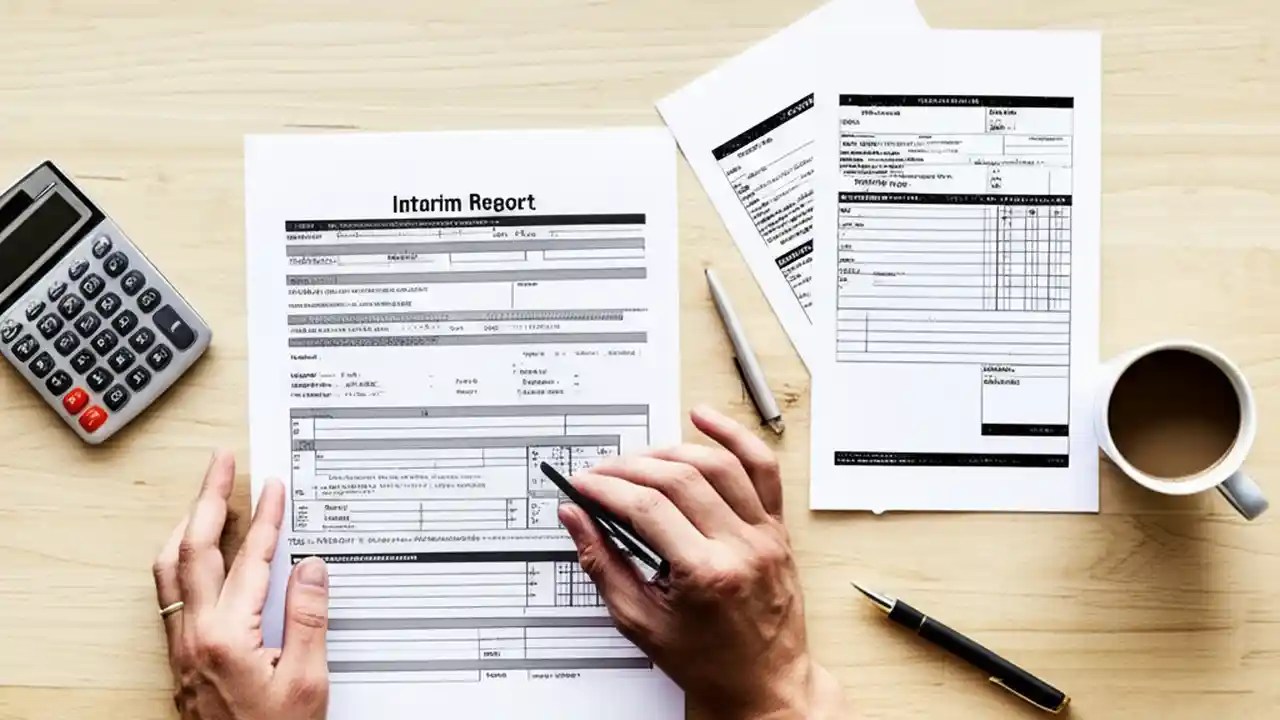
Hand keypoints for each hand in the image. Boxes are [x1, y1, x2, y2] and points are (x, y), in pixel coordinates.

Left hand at [152, 451, 330, 719]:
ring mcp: (182, 648)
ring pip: (169, 570)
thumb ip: (309, 619)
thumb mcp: (308, 681)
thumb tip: (310, 567)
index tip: (272, 488)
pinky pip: (171, 594)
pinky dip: (182, 560)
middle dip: (207, 498)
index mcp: (227, 636)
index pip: (249, 559)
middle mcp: (195, 636)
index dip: (263, 518)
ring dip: (187, 527)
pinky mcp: (181, 660)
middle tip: (220, 464)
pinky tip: (196, 556)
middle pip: (192, 549)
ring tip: (204, 499)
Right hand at [559, 407, 844, 719]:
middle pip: (678, 481)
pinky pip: (762, 468)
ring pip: (716, 465)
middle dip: (629, 469)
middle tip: (602, 474)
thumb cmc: (709, 663)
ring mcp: (764, 533)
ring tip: (638, 457)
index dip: (607, 490)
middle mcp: (741, 548)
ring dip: (670, 452)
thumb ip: (602, 565)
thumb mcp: (641, 623)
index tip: (583, 486)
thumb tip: (576, 519)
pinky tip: (706, 418)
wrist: (765, 685)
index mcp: (706, 575)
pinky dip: (735, 437)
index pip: (647, 510)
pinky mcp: (777, 528)